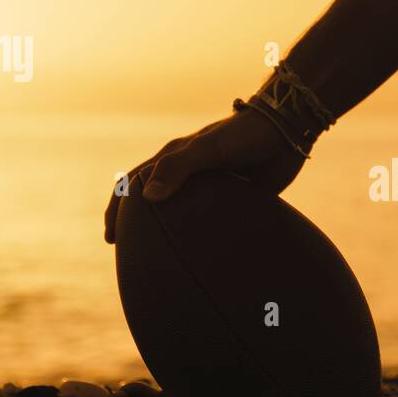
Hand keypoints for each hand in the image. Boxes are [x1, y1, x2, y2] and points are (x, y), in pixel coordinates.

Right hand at [103, 108, 304, 242]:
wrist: (286, 132)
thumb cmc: (244, 136)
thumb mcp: (208, 149)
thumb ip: (179, 168)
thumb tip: (148, 199)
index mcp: (174, 158)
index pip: (134, 185)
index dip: (117, 209)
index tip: (111, 238)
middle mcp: (189, 173)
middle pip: (154, 202)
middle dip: (140, 226)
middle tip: (134, 257)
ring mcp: (210, 186)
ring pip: (182, 214)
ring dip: (171, 234)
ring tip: (166, 264)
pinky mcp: (234, 197)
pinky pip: (212, 221)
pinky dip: (204, 238)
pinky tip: (207, 261)